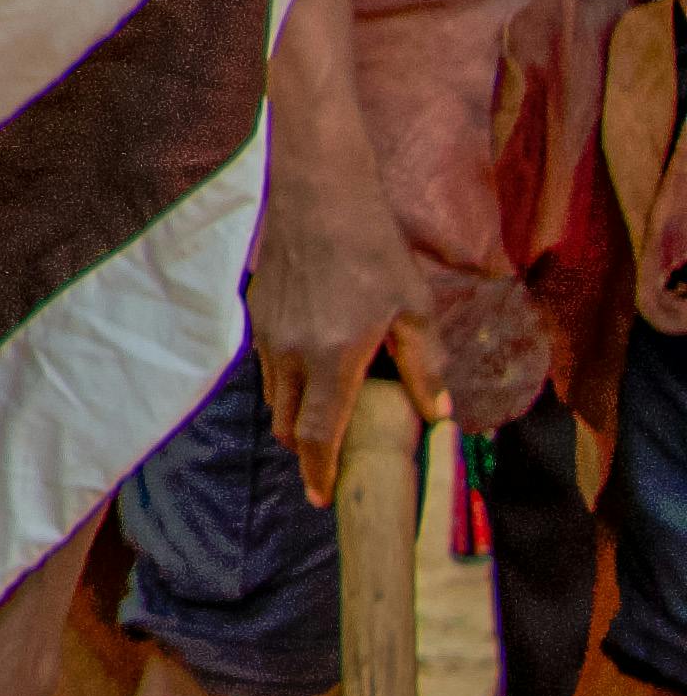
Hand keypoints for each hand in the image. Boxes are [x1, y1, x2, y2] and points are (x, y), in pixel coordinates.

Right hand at [254, 115, 445, 498]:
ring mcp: (267, 335)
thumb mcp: (414, 309)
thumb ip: (425, 367)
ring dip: (295, 416)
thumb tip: (438, 416)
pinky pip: (268, 367)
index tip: (323, 500)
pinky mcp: (256, 316)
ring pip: (274, 397)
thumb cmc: (372, 248)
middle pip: (286, 425)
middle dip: (305, 451)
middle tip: (328, 464)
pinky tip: (312, 368)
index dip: (319, 473)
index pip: (317, 435)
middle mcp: (292, 354)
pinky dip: (286, 383)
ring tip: (324, 417)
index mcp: (334, 359)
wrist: (317, 195)